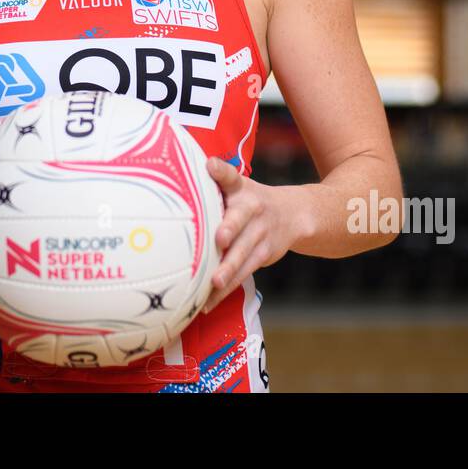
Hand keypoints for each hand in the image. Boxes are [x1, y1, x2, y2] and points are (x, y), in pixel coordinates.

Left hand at [201, 157, 295, 314]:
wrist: (293, 214)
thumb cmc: (249, 200)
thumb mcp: (237, 185)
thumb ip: (214, 182)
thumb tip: (174, 176)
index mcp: (241, 189)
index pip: (230, 176)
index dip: (221, 171)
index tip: (210, 166)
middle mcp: (252, 208)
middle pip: (239, 219)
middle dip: (229, 229)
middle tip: (219, 239)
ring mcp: (260, 233)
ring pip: (243, 253)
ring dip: (229, 269)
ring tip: (213, 282)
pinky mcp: (264, 255)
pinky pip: (244, 273)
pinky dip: (227, 289)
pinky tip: (209, 302)